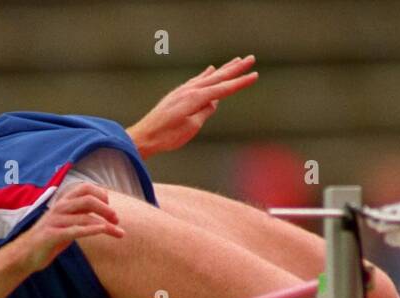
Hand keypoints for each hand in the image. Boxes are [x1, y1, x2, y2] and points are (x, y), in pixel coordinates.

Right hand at [17, 182, 123, 270]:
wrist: (25, 255)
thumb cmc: (49, 238)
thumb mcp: (65, 222)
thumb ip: (80, 214)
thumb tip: (102, 210)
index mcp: (62, 203)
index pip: (85, 188)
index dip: (101, 195)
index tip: (110, 208)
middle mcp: (59, 208)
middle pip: (88, 200)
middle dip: (106, 209)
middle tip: (117, 220)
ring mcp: (55, 221)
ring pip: (85, 217)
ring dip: (106, 224)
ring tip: (118, 232)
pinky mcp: (52, 235)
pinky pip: (75, 230)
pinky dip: (91, 230)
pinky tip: (102, 231)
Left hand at [127, 56, 258, 158]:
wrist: (143, 136)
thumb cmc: (167, 136)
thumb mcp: (191, 127)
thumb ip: (204, 112)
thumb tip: (214, 101)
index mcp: (196, 98)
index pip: (224, 89)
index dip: (240, 83)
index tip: (255, 75)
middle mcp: (190, 90)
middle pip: (218, 77)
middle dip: (235, 68)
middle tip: (250, 58)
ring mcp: (182, 91)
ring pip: (208, 77)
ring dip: (223, 69)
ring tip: (236, 61)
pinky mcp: (177, 95)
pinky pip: (196, 80)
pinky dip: (205, 74)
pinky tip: (210, 69)